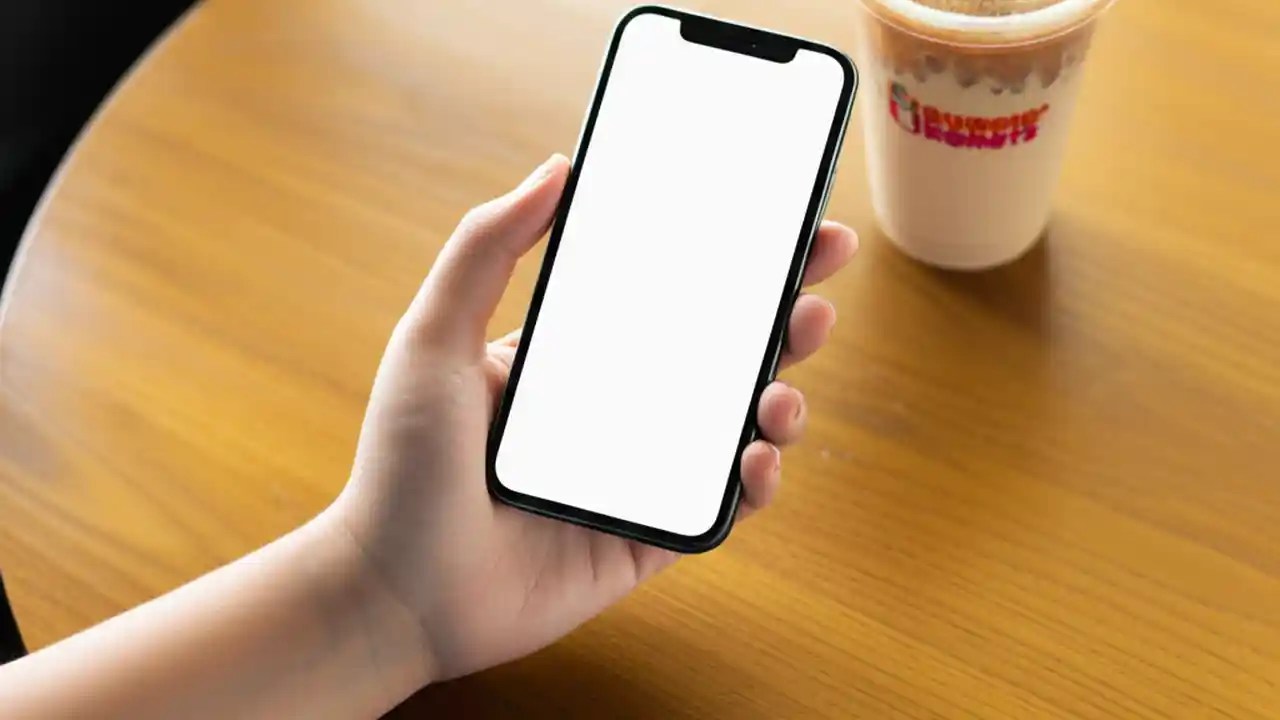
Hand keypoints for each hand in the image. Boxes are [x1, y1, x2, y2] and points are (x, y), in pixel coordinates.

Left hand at [329, 154, 857, 684]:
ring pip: (733, 429)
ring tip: (781, 392)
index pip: (664, 297)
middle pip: (718, 356)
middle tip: (815, 288)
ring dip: (779, 400)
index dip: (726, 261)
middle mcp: (613, 411)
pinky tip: (756, 460)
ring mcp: (635, 475)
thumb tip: (556, 168)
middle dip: (779, 319)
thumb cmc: (401, 465)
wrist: (393, 592)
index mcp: (572, 358)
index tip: (779, 222)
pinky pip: (719, 508)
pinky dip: (754, 483)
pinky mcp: (646, 538)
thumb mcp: (433, 339)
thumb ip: (486, 249)